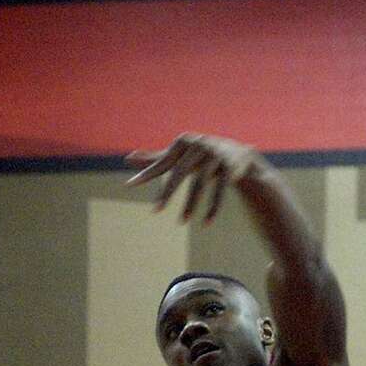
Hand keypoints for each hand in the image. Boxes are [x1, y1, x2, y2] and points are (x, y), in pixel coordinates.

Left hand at [125, 134, 260, 223]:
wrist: (238, 153)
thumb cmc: (200, 156)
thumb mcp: (179, 156)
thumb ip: (156, 158)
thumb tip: (127, 159)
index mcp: (184, 142)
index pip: (163, 162)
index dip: (147, 173)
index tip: (130, 184)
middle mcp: (199, 145)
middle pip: (180, 173)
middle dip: (167, 193)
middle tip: (156, 211)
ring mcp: (216, 156)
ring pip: (200, 184)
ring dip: (191, 205)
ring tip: (182, 222)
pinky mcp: (230, 168)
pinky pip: (220, 191)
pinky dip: (213, 208)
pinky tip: (206, 224)